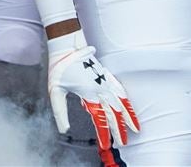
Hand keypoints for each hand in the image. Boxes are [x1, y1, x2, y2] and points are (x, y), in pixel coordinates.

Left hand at [47, 30, 139, 148]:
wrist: (67, 45)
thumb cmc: (59, 67)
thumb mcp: (55, 91)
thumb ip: (60, 112)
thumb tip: (64, 130)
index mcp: (89, 93)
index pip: (99, 119)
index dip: (104, 133)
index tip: (106, 145)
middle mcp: (100, 88)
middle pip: (114, 114)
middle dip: (119, 130)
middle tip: (123, 143)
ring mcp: (105, 80)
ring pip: (121, 102)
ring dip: (128, 117)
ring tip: (135, 129)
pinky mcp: (105, 74)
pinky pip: (120, 90)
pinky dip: (127, 101)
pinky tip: (128, 107)